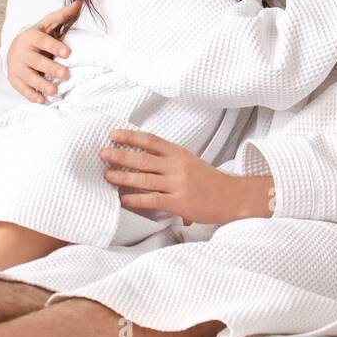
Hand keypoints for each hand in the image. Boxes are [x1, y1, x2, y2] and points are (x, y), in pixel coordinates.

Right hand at [5, 0, 81, 102]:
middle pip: (37, 61)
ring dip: (41, 84)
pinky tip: (42, 100)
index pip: (42, 41)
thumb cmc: (37, 37)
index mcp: (31, 37)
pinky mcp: (14, 79)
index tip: (68, 53)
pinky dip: (31, 95)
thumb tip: (79, 3)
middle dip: (51, 68)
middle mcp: (22, 52)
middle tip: (66, 74)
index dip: (54, 46)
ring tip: (55, 91)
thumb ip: (62, 16)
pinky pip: (22, 89)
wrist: (14, 49)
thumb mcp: (47, 25)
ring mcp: (17, 67)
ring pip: (29, 77)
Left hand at [100, 129, 273, 225]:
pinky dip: (136, 199)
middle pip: (143, 158)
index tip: (113, 134)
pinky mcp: (180, 203)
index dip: (131, 136)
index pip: (151, 141)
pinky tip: (123, 199)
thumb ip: (170, 161)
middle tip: (103, 153)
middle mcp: (177, 166)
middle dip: (121, 155)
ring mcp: (178, 184)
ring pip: (144, 178)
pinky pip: (153, 200)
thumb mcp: (191, 163)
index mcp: (180, 153)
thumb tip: (148, 164)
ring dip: (123, 176)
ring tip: (107, 175)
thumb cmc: (211, 181)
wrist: (233, 197)